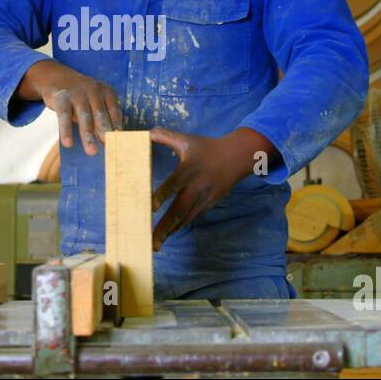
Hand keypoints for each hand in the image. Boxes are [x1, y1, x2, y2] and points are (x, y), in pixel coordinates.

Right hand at [18, 60, 122, 155]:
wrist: (57, 78)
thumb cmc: (82, 97)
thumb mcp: (95, 102)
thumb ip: (103, 118)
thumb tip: (112, 143)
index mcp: (106, 92)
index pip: (115, 111)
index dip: (118, 127)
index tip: (121, 143)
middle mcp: (93, 90)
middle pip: (100, 114)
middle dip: (105, 132)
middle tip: (110, 148)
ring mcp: (77, 93)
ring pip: (84, 117)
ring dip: (88, 135)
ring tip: (92, 152)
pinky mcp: (61, 98)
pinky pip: (64, 116)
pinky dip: (66, 130)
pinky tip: (68, 144)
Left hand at [148, 126, 274, 250]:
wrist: (237, 157)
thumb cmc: (206, 148)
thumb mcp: (186, 139)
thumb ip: (164, 136)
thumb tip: (144, 133)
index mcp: (189, 168)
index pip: (174, 183)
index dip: (162, 195)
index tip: (150, 208)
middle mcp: (196, 186)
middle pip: (179, 209)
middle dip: (164, 226)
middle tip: (150, 240)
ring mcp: (203, 198)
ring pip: (185, 218)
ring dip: (170, 231)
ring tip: (154, 245)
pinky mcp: (208, 204)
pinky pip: (191, 218)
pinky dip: (178, 227)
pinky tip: (166, 236)